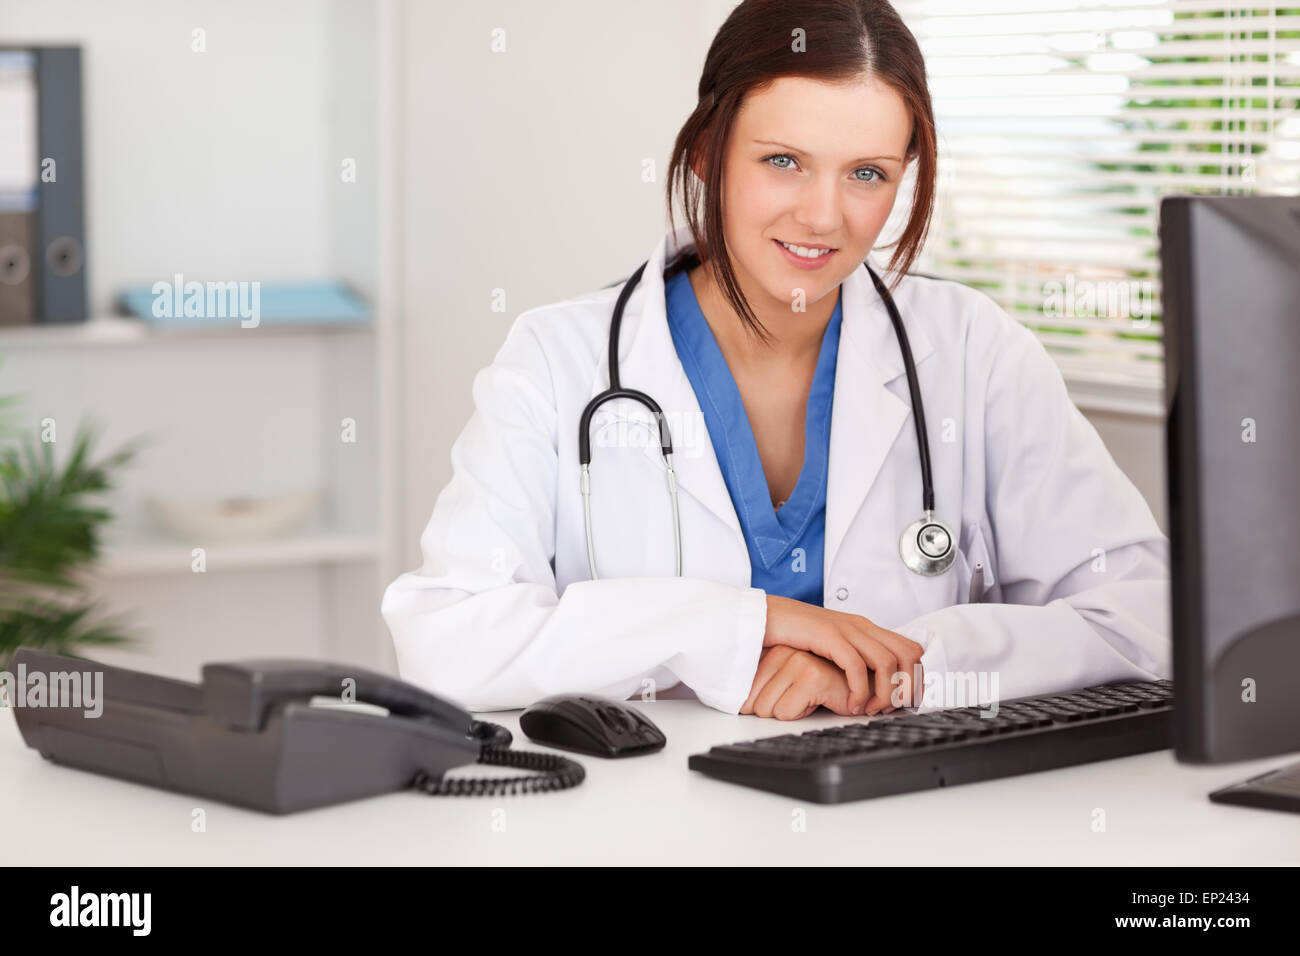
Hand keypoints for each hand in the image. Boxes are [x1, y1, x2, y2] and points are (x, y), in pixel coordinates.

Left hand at [741, 646, 863, 718]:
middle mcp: (782, 653)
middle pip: (753, 706)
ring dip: (791, 715)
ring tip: (811, 702)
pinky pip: (786, 712)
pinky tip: (816, 706)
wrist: (867, 677)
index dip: (763, 709)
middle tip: (801, 703)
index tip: (784, 701)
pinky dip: (801, 717)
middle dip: (776, 713)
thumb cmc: (829, 683)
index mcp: (773, 652)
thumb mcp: (787, 683)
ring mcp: (797, 662)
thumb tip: (739, 706)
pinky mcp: (812, 675)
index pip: (743, 696)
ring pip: (768, 710)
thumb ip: (766, 688)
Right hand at [763, 594, 925, 713]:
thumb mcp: (832, 647)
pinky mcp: (828, 635)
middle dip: (908, 687)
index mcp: (866, 628)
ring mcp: (846, 629)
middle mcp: (862, 626)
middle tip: (891, 709)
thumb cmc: (793, 635)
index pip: (911, 650)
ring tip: (869, 709)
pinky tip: (850, 704)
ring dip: (885, 692)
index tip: (903, 702)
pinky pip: (856, 666)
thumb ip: (853, 659)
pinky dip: (859, 690)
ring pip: (888, 662)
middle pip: (909, 655)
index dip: (915, 678)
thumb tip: (874, 687)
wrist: (764, 617)